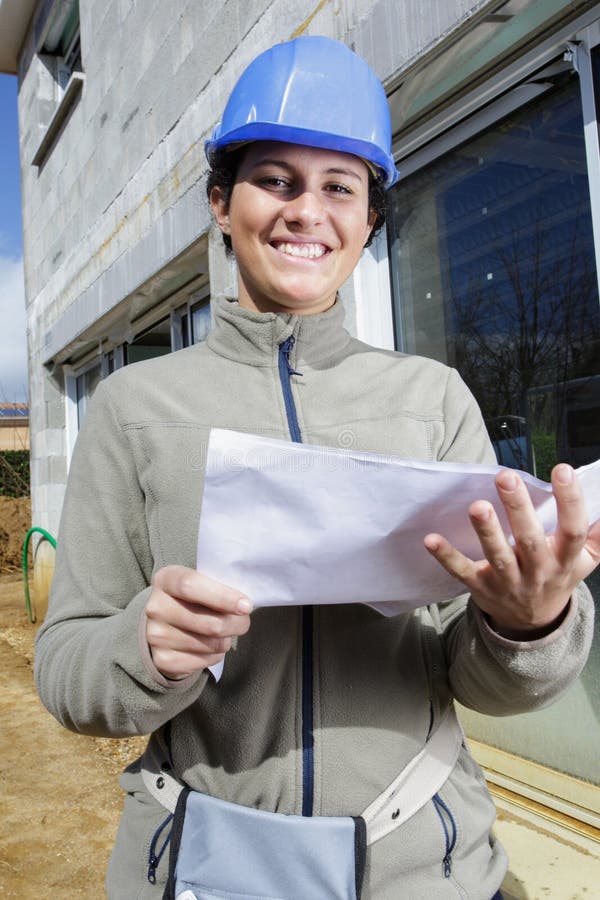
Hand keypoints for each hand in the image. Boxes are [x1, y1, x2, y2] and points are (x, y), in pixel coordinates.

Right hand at [145, 565, 252, 678]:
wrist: (165, 626)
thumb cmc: (193, 598)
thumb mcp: (200, 582)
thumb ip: (219, 587)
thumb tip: (244, 607)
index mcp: (166, 580)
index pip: (191, 586)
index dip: (222, 597)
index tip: (246, 606)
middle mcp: (156, 608)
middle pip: (210, 623)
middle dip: (236, 624)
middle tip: (244, 620)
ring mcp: (157, 636)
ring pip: (212, 644)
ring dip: (227, 639)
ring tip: (222, 631)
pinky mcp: (163, 660)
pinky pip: (206, 660)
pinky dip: (216, 654)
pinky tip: (209, 646)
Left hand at [424, 464, 599, 639]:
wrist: (533, 624)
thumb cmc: (557, 578)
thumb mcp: (585, 562)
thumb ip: (597, 534)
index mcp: (565, 560)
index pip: (572, 530)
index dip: (570, 501)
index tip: (562, 469)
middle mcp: (538, 572)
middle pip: (530, 540)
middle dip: (518, 509)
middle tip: (507, 478)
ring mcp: (508, 582)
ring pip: (498, 557)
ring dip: (486, 532)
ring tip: (476, 506)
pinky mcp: (481, 587)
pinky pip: (462, 572)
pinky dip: (446, 556)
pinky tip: (431, 539)